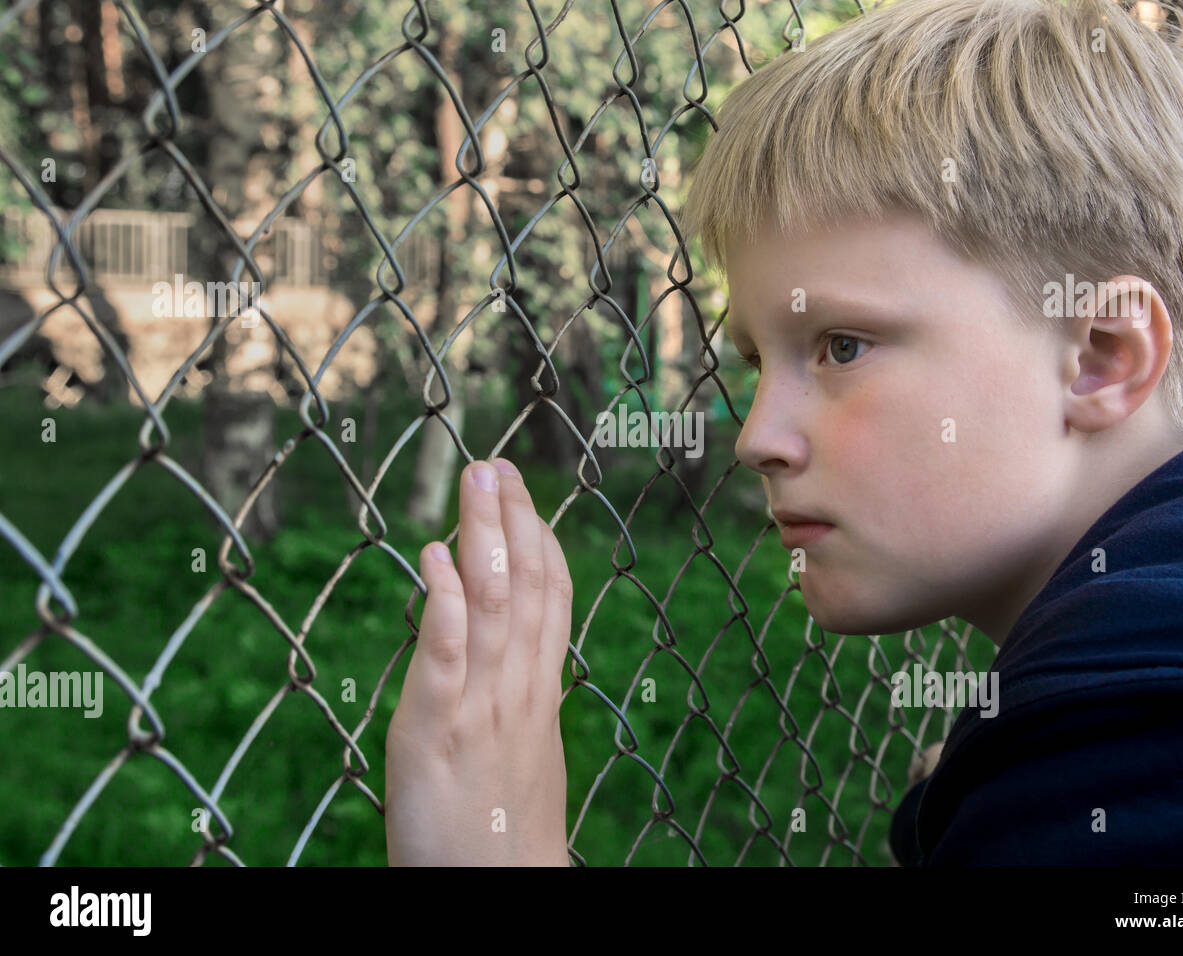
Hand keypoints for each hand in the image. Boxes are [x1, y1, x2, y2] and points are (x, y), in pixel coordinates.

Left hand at [385, 457, 571, 865]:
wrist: (500, 890)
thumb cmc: (505, 828)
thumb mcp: (524, 749)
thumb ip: (514, 692)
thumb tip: (499, 649)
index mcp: (540, 690)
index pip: (552, 599)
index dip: (540, 540)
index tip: (526, 496)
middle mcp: (519, 687)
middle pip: (527, 587)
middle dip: (513, 519)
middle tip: (496, 464)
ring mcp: (483, 704)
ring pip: (494, 604)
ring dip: (484, 536)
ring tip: (476, 480)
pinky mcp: (437, 729)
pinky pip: (446, 653)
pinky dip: (443, 599)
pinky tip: (433, 555)